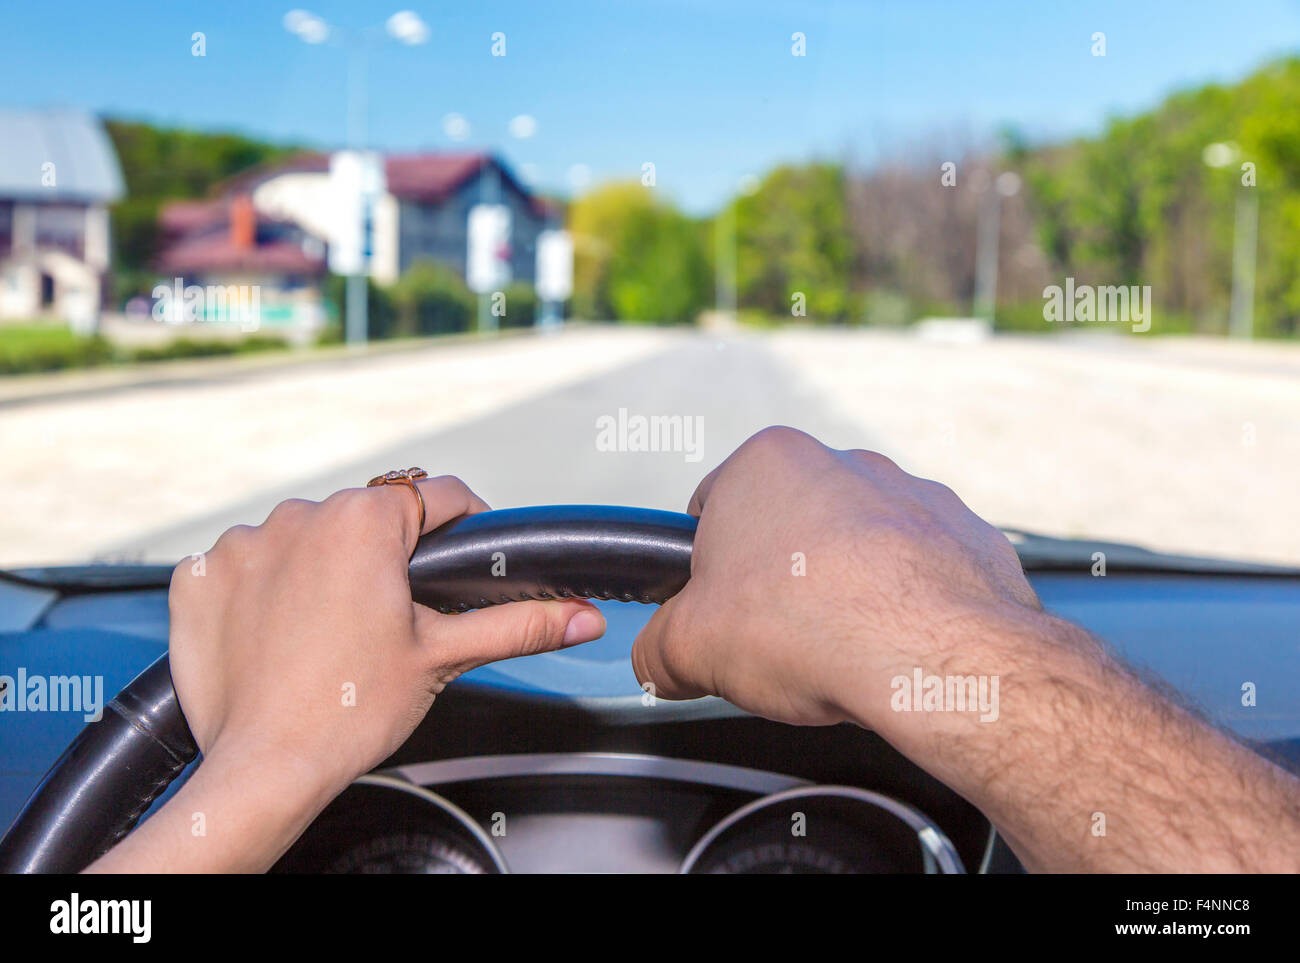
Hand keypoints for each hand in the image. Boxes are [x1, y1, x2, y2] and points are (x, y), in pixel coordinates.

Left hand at [168, 476, 605, 818]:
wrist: (264, 770)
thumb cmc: (349, 714)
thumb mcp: (443, 657)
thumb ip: (518, 625)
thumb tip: (581, 617)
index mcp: (364, 523)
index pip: (435, 496)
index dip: (462, 526)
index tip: (459, 559)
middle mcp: (299, 518)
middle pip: (365, 517)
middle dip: (384, 556)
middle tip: (392, 617)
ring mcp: (241, 544)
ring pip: (305, 538)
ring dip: (321, 568)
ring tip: (331, 630)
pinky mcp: (198, 576)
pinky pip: (246, 563)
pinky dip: (264, 589)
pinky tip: (281, 633)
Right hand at [632, 426, 1039, 733]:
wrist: (936, 656)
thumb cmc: (818, 627)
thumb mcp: (688, 650)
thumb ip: (655, 650)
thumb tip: (655, 661)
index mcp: (767, 463)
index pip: (711, 511)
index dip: (705, 572)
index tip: (715, 612)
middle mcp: (842, 463)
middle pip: (788, 528)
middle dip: (779, 582)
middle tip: (775, 641)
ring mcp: (911, 494)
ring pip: (856, 549)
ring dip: (844, 591)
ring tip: (838, 649)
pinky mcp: (963, 534)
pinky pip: (918, 572)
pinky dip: (904, 606)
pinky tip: (890, 647)